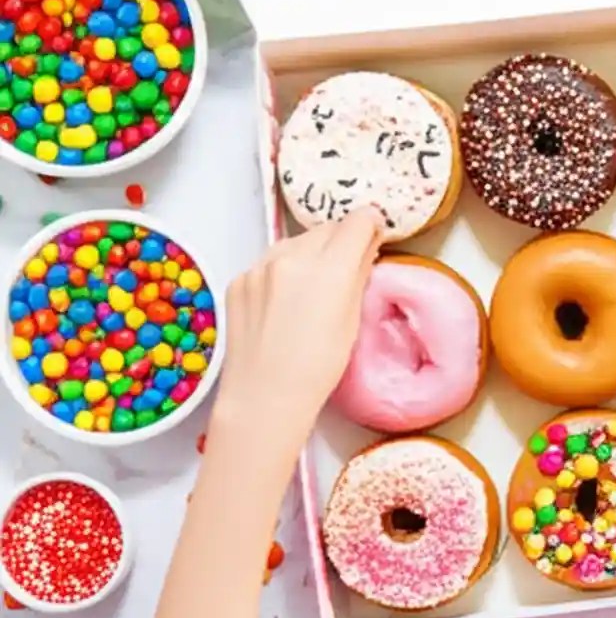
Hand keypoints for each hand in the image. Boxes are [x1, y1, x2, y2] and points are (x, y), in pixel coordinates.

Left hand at [212, 209, 381, 447]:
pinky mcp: (240, 278)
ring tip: (312, 289)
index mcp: (329, 269)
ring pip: (296, 242)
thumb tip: (366, 248)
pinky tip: (284, 303)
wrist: (263, 396)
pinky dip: (282, 272)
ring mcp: (260, 266)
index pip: (357, 221)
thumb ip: (359, 275)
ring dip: (310, 254)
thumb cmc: (317, 368)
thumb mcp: (351, 321)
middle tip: (346, 268)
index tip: (373, 234)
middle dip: (340, 240)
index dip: (370, 225)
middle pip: (327, 228)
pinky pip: (269, 262)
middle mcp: (292, 257)